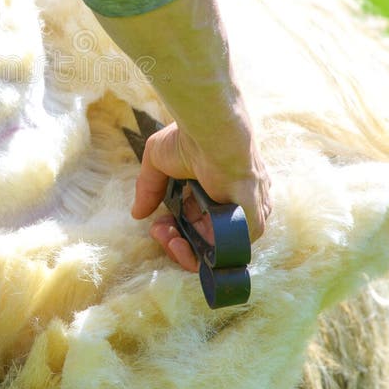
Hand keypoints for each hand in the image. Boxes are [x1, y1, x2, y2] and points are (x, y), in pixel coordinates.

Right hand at [91, 0, 271, 270]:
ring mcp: (248, 190)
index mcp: (217, 175)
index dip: (182, 227)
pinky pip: (250, 232)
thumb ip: (145, 183)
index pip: (206, 211)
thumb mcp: (156, 157)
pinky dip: (231, 243)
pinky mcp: (253, 193)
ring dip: (204, 248)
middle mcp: (236, 184)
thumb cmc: (183, 116)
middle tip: (165, 245)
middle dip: (190, 244)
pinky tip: (205, 244)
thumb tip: (132, 211)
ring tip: (176, 247)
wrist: (203, 99)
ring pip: (234, 237)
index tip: (157, 229)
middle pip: (220, 229)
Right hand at [132, 117, 269, 272]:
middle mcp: (232, 205)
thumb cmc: (188, 139)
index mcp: (216, 188)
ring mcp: (243, 216)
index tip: (156, 225)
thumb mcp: (158, 160)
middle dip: (174, 241)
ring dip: (184, 251)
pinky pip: (228, 251)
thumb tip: (137, 213)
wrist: (210, 133)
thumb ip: (149, 188)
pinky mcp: (250, 224)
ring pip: (213, 249)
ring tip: (169, 238)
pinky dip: (202, 254)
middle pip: (202, 239)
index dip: (172, 228)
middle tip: (159, 233)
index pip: (194, 221)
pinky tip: (182, 242)